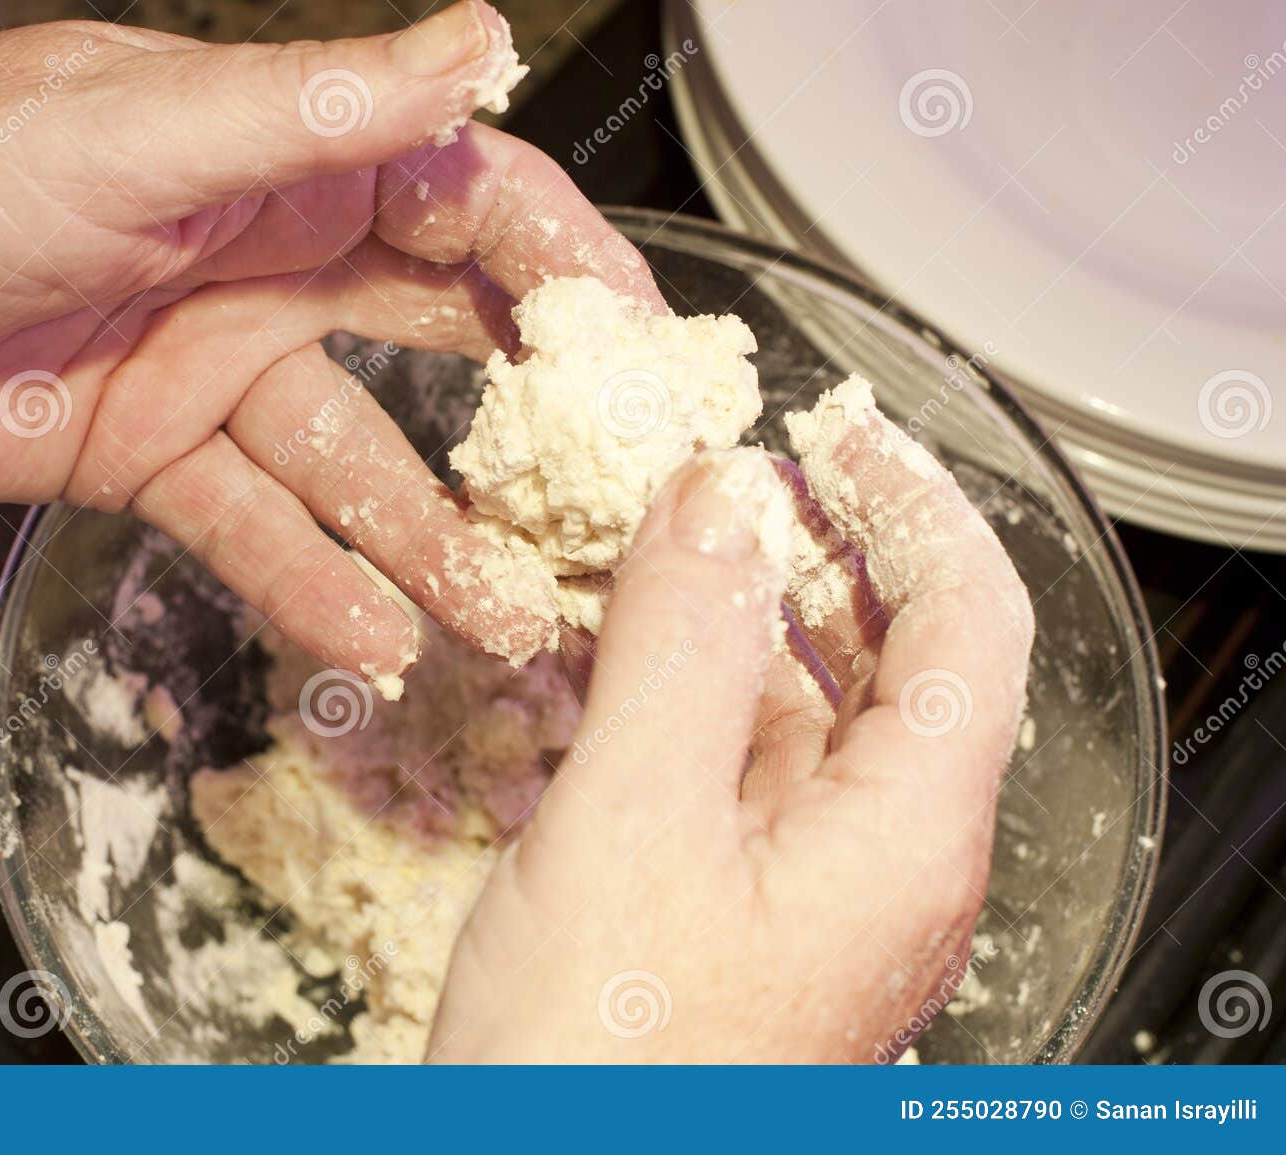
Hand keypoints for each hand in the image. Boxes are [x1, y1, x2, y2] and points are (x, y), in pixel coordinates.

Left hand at [0, 2, 661, 685]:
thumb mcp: (136, 134)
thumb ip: (314, 108)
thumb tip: (476, 39)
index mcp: (285, 159)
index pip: (467, 200)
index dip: (569, 263)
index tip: (650, 344)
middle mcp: (272, 262)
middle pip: (441, 338)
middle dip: (528, 416)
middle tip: (610, 501)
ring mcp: (220, 367)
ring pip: (360, 462)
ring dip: (431, 541)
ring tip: (504, 617)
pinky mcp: (159, 458)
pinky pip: (259, 529)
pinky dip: (314, 586)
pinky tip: (374, 645)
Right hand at [428, 385, 1034, 1061]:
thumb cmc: (603, 1067)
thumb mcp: (633, 825)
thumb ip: (684, 647)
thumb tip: (717, 497)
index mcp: (906, 838)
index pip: (969, 623)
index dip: (915, 505)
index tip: (836, 428)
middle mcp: (880, 863)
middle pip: (890, 661)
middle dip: (818, 549)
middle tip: (729, 474)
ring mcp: (805, 893)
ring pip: (803, 713)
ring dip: (742, 619)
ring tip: (659, 548)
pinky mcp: (735, 915)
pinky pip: (735, 772)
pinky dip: (688, 696)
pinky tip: (620, 665)